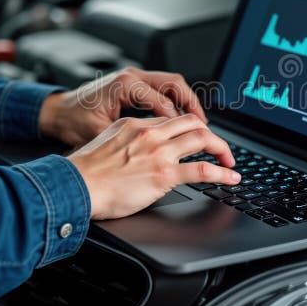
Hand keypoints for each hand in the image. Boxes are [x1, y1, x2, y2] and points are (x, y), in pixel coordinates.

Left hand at [39, 67, 206, 146]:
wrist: (56, 113)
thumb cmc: (73, 123)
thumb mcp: (102, 133)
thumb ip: (130, 137)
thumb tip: (155, 148)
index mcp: (125, 84)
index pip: (164, 101)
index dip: (181, 122)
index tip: (193, 138)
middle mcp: (131, 76)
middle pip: (174, 84)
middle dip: (192, 104)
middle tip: (205, 126)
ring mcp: (133, 77)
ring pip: (170, 83)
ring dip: (185, 102)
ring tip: (198, 123)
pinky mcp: (132, 83)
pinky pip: (161, 88)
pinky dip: (173, 102)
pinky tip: (179, 119)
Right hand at [68, 114, 237, 219]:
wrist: (75, 185)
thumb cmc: (84, 172)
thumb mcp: (105, 143)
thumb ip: (126, 141)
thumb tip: (136, 150)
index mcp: (136, 125)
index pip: (171, 120)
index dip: (188, 129)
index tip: (195, 139)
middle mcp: (150, 133)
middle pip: (192, 123)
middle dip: (210, 134)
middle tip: (218, 147)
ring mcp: (159, 152)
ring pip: (202, 139)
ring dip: (221, 149)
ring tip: (229, 160)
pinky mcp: (164, 174)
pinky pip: (203, 169)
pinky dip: (222, 172)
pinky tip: (231, 176)